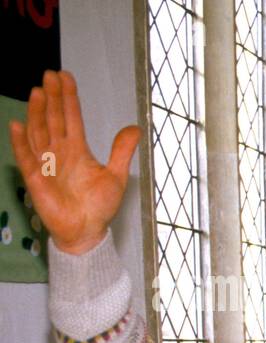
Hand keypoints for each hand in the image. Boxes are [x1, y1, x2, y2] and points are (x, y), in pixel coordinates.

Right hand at [7, 70, 139, 254]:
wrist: (86, 231)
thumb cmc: (98, 207)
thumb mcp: (116, 176)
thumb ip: (122, 151)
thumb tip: (135, 128)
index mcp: (77, 149)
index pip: (71, 117)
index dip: (67, 97)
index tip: (64, 77)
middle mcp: (58, 152)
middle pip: (52, 119)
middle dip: (51, 97)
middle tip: (50, 74)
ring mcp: (45, 163)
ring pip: (38, 132)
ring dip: (37, 113)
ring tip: (38, 92)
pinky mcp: (35, 178)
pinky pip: (26, 157)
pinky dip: (21, 142)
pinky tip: (17, 125)